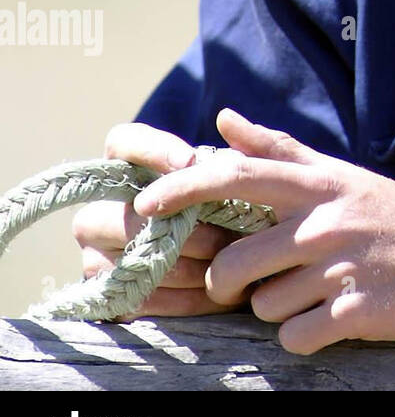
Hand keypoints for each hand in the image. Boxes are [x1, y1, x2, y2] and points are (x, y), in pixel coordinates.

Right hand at [71, 122, 249, 319]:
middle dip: (173, 224)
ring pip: (129, 257)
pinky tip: (218, 296)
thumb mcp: (272, 180)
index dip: (151, 150)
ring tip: (231, 264)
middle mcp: (106, 209)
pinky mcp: (112, 296)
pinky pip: (138, 298)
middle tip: (221, 233)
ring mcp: (100, 255)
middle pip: (112, 209)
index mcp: (138, 169)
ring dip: (185, 263)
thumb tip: (226, 118)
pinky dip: (182, 297)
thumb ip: (255, 148)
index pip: (123, 142)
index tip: (191, 162)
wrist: (258, 270)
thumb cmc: (259, 212)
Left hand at [130, 107, 394, 354]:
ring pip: (263, 306)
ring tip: (315, 294)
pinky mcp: (359, 310)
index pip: (234, 177)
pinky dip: (306, 336)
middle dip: (229, 282)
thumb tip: (224, 120)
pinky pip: (295, 337)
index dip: (181, 190)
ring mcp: (343, 266)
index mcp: (321, 185)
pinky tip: (334, 318)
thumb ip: (281, 152)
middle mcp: (327, 220)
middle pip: (233, 262)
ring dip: (278, 311)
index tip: (147, 205)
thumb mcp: (345, 177)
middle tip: (252, 282)